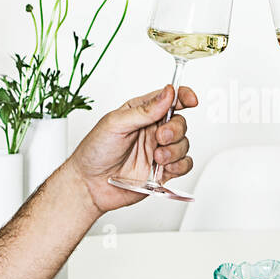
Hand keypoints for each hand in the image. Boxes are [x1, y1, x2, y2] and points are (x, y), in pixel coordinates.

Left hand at [67, 84, 197, 212]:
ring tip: (156, 156)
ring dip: (174, 150)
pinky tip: (164, 167)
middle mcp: (152, 131)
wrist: (89, 185)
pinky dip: (179, 165)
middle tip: (160, 137)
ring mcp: (158, 150)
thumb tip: (167, 94)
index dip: (183, 96)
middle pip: (180, 122)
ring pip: (184, 144)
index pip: (168, 99)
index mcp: (141, 113)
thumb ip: (144, 110)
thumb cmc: (94, 151)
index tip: (190, 100)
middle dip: (175, 130)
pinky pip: (184, 165)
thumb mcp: (115, 124)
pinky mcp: (162, 171)